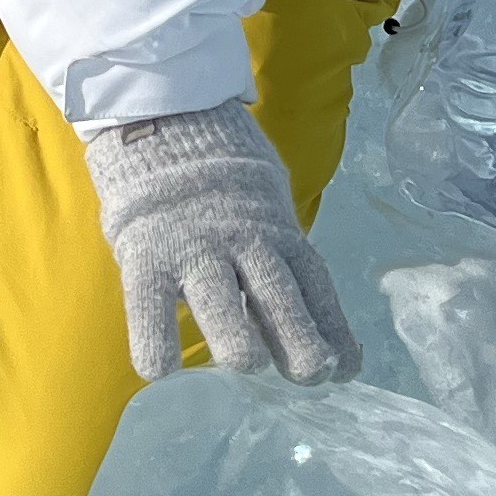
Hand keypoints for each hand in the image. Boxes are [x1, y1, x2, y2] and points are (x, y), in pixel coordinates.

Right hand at [82, 99, 363, 386]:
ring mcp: (194, 249)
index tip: (348, 369)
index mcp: (278, 233)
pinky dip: (157, 344)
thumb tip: (320, 331)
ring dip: (239, 343)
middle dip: (299, 342)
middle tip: (312, 374)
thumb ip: (283, 263)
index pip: (315, 286)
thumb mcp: (267, 215)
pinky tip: (163, 370)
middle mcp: (243, 243)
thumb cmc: (224, 186)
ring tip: (246, 364)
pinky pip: (150, 308)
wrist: (167, 122)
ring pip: (222, 304)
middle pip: (279, 297)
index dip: (333, 329)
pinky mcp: (147, 254)